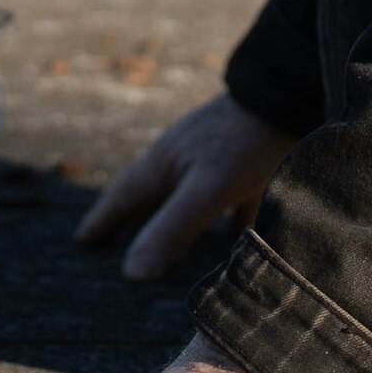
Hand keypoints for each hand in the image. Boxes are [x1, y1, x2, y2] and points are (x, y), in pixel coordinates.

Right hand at [77, 93, 295, 281]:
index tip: (81, 240)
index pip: (122, 196)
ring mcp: (214, 161)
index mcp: (163, 165)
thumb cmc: (243, 143)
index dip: (103, 220)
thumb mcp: (204, 190)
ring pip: (186, 200)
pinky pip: (228, 202)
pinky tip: (234, 241)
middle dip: (131, 221)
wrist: (290, 99)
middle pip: (149, 197)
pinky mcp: (247, 166)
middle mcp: (183, 162)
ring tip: (168, 250)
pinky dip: (224, 224)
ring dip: (174, 223)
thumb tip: (131, 274)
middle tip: (110, 244)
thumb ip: (170, 229)